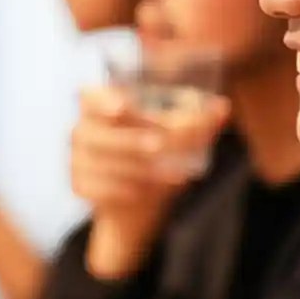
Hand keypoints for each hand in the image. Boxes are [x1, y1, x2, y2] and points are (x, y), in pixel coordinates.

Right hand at [72, 86, 228, 277]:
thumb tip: (223, 108)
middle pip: (98, 132)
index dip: (102, 100)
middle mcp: (82, 129)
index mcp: (100, 105)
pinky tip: (145, 191)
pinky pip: (100, 188)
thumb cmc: (157, 155)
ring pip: (102, 163)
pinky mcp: (79, 186)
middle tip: (160, 146)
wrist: (138, 202)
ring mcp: (76, 159)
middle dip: (130, 139)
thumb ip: (199, 122)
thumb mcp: (178, 138)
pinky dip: (126, 190)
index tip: (123, 108)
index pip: (89, 96)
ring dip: (138, 169)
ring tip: (172, 175)